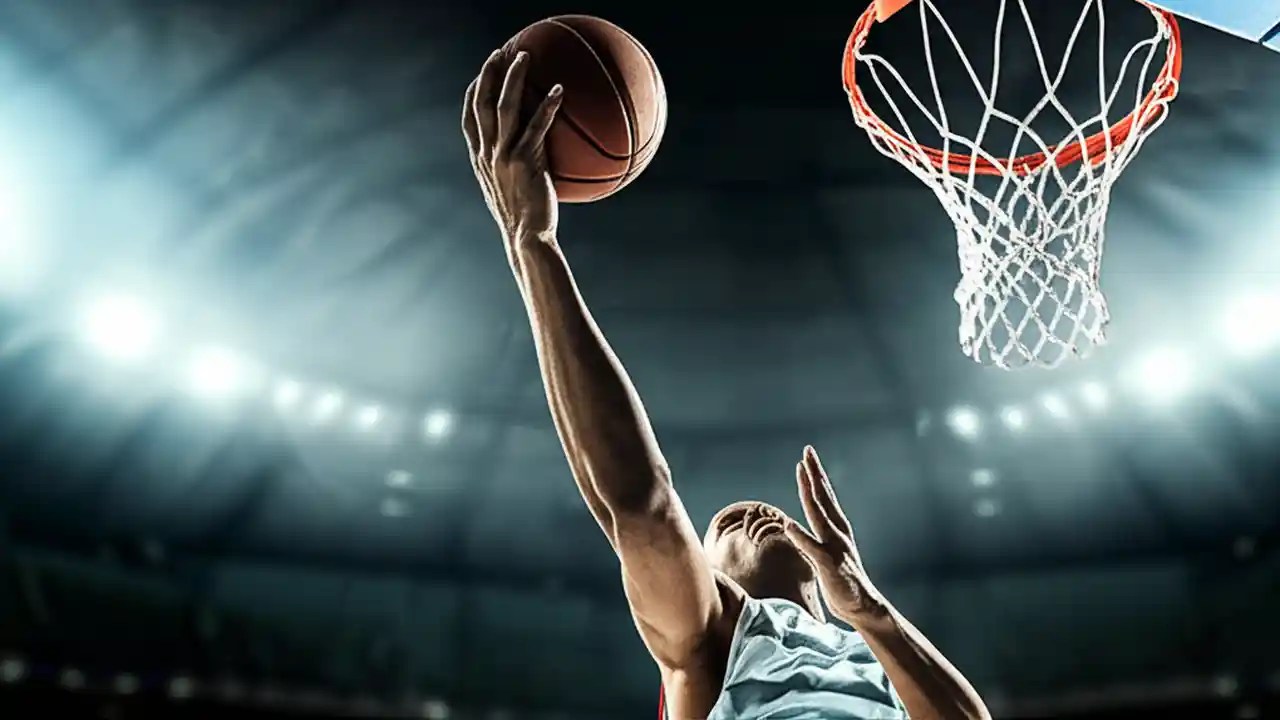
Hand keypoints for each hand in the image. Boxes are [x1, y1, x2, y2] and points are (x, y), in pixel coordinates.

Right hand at [461, 49, 563, 256]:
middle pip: (481, 103)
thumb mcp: (511, 192)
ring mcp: (503, 156)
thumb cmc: (525, 219)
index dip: (473, 93)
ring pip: (504, 107)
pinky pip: (536, 126)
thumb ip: (513, 170)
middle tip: (500, 52)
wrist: (527, 238)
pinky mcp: (524, 161)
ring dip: (513, 77)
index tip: (481, 74)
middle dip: (488, 73)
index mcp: (480, 160)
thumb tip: (531, 158)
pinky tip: (559, 90)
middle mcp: (486, 154)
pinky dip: (547, 105)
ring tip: (524, 56)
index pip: (468, 120)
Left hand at [784, 445, 889, 626]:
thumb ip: (810, 541)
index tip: (807, 456)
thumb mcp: (823, 555)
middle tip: (807, 451)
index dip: (815, 476)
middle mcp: (837, 533)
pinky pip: (813, 548)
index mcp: (836, 529)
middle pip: (824, 497)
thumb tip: (794, 530)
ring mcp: (834, 547)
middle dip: (814, 473)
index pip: (824, 497)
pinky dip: (800, 536)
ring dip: (809, 492)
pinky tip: (789, 524)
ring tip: (800, 472)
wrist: (863, 607)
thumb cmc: (842, 581)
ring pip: (819, 515)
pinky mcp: (829, 565)